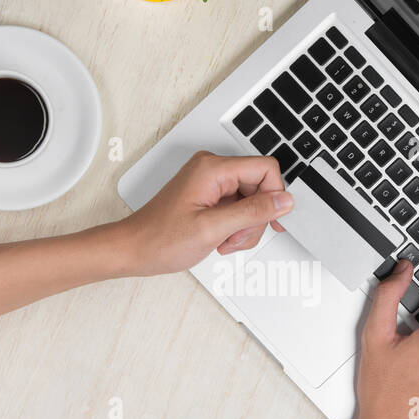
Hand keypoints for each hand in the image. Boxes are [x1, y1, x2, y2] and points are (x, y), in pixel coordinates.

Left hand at [116, 151, 293, 276]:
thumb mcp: (212, 229)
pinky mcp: (209, 196)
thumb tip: (284, 201)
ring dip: (244, 228)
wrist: (134, 250)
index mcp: (212, 169)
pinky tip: (220, 239)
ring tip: (223, 241)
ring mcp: (210, 183)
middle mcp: (212, 170)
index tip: (271, 220)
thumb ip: (252, 213)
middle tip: (235, 237)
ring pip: (251, 202)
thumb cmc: (160, 239)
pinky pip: (238, 209)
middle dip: (254, 218)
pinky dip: (235, 228)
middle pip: (260, 187)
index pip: (265, 169)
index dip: (274, 197)